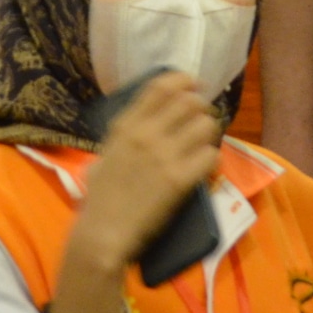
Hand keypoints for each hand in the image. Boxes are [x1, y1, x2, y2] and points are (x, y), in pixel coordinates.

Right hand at [68, 73, 222, 270]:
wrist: (103, 231)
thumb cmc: (100, 197)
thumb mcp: (106, 153)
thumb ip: (125, 136)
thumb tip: (144, 123)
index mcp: (126, 124)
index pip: (161, 86)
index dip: (184, 80)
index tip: (194, 85)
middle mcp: (146, 133)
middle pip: (190, 101)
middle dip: (202, 108)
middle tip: (202, 120)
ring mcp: (165, 155)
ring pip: (205, 124)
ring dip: (210, 133)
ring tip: (204, 143)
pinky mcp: (180, 179)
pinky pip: (210, 155)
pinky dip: (212, 159)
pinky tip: (204, 167)